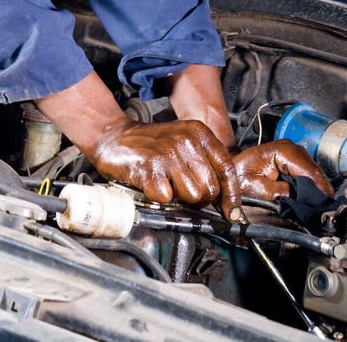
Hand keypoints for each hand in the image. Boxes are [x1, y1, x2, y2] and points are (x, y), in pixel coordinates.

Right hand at [88, 117, 242, 217]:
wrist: (115, 137)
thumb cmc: (152, 144)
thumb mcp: (184, 142)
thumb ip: (205, 163)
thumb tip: (225, 199)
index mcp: (199, 133)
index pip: (226, 169)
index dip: (231, 196)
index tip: (231, 214)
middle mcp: (186, 141)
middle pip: (211, 188)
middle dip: (200, 198)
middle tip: (184, 190)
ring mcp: (168, 154)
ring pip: (193, 196)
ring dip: (180, 198)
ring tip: (167, 185)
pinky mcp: (150, 169)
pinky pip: (168, 198)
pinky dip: (160, 198)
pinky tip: (152, 185)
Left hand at [233, 140, 333, 199]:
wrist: (233, 169)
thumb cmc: (241, 177)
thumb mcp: (259, 188)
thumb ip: (281, 191)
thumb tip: (298, 195)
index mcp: (281, 151)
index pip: (307, 169)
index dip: (319, 186)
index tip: (327, 201)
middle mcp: (289, 147)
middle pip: (313, 169)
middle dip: (321, 187)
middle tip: (327, 207)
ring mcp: (292, 150)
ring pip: (313, 169)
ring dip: (318, 185)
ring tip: (323, 203)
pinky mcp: (293, 157)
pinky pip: (308, 170)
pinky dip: (312, 182)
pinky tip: (315, 194)